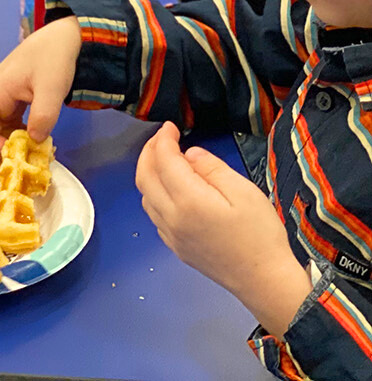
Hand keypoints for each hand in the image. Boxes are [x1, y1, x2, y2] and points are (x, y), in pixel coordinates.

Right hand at [0, 16, 80, 167]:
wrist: (63, 37)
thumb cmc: (53, 58)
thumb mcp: (52, 87)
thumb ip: (43, 115)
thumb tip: (34, 141)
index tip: (10, 153)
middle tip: (14, 167)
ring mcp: (3, 96)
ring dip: (6, 143)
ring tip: (24, 159)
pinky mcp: (13, 98)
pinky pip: (7, 121)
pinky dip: (15, 135)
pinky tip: (31, 143)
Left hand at [135, 123, 310, 334]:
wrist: (265, 282)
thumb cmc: (260, 235)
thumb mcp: (244, 192)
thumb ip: (212, 169)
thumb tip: (190, 153)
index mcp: (188, 201)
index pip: (164, 160)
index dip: (164, 139)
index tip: (170, 127)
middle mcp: (170, 217)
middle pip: (144, 177)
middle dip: (149, 152)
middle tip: (162, 138)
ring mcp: (169, 235)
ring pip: (145, 196)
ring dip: (148, 173)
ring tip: (165, 159)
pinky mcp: (174, 247)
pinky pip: (154, 214)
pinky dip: (154, 193)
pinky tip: (170, 189)